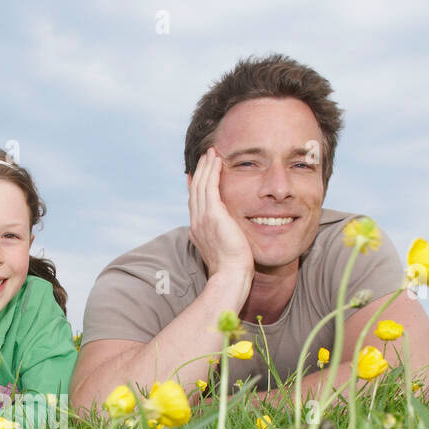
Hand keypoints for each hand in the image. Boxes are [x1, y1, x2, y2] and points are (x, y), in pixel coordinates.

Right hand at [188, 147, 252, 278]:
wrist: (231, 275)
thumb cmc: (232, 269)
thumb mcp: (224, 250)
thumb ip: (223, 238)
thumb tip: (230, 234)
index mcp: (198, 231)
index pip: (195, 203)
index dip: (197, 186)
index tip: (201, 174)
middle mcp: (196, 223)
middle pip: (195, 191)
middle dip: (200, 172)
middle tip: (205, 157)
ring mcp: (202, 218)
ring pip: (200, 185)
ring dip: (205, 167)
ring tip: (211, 154)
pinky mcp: (212, 214)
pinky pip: (209, 186)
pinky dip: (211, 172)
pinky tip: (217, 161)